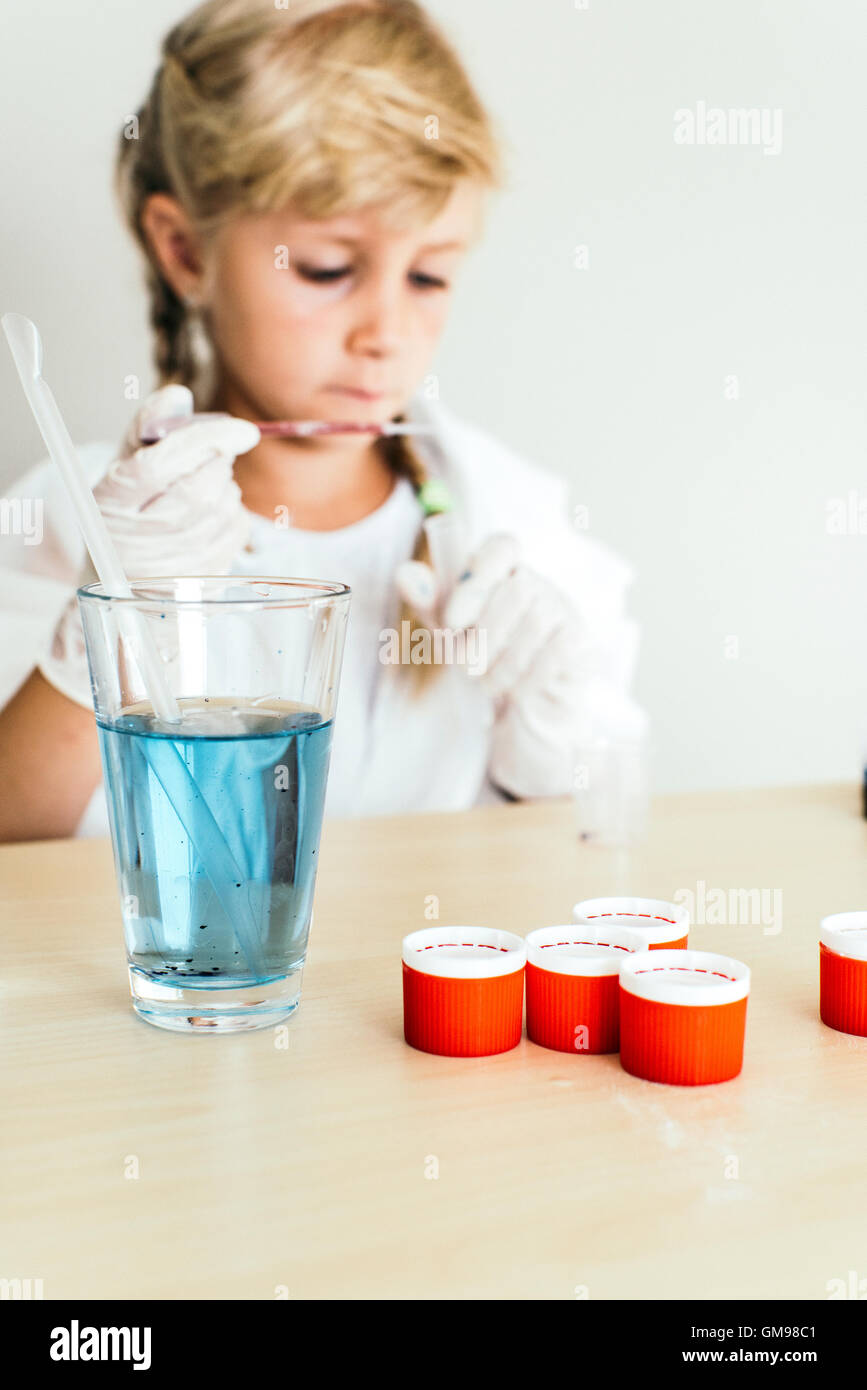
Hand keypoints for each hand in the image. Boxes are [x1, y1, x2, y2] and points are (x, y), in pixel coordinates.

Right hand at [39, 385, 259, 708]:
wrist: (122, 584)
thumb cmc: (126, 515)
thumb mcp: (122, 467)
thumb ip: (147, 427)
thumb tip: (178, 396)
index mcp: (110, 502)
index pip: (160, 464)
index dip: (204, 441)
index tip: (241, 429)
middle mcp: (137, 540)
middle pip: (198, 490)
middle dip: (218, 462)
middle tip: (212, 455)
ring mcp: (171, 567)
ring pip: (223, 509)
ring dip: (226, 485)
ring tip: (205, 484)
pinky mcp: (200, 582)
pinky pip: (236, 531)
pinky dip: (234, 511)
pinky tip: (212, 512)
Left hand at [398, 532, 644, 798]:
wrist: (523, 703)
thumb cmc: (484, 655)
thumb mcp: (449, 630)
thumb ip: (428, 600)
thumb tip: (405, 572)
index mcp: (503, 570)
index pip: (503, 546)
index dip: (477, 578)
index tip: (451, 621)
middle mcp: (538, 582)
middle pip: (517, 590)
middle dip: (484, 635)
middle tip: (465, 667)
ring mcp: (564, 608)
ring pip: (535, 623)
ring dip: (504, 662)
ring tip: (487, 683)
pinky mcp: (581, 639)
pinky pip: (558, 650)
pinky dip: (528, 676)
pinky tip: (515, 690)